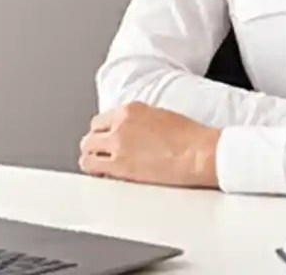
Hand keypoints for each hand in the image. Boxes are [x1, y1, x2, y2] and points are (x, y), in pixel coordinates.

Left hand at [78, 102, 220, 188]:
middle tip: (101, 153)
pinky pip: (92, 166)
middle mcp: (121, 124)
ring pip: (87, 149)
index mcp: (132, 110)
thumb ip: (140, 122)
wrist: (198, 152)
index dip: (104, 132)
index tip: (106, 139)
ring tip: (98, 165)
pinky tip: (101, 174)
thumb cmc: (190, 137)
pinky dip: (94, 170)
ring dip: (92, 157)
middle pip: (92, 133)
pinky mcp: (120, 165)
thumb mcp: (161, 116)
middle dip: (95, 144)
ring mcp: (119, 144)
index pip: (102, 119)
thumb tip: (134, 133)